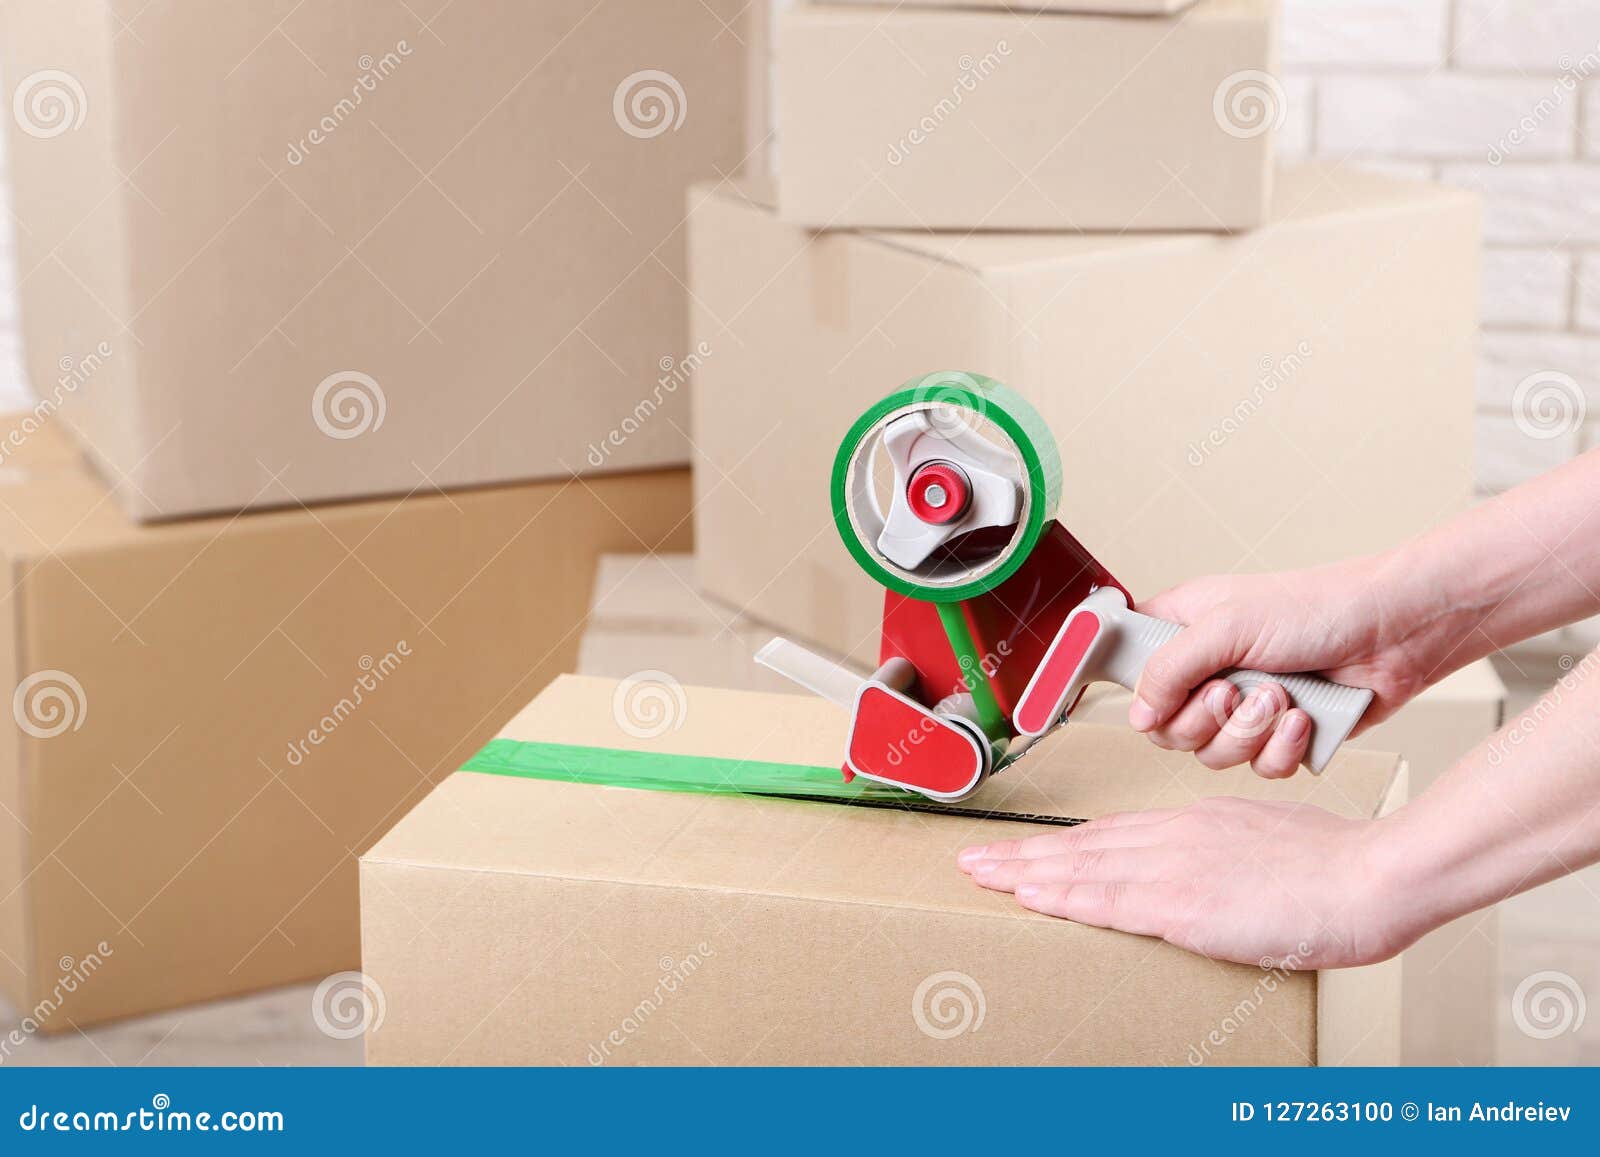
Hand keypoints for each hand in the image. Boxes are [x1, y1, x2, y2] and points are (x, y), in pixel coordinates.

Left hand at [958, 798, 1418, 967]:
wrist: (1372, 876)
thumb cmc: (1338, 864)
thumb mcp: (1268, 840)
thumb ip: (1228, 854)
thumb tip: (1211, 872)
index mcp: (1195, 823)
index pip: (1112, 832)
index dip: (1064, 843)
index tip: (1028, 849)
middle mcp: (1174, 836)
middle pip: (1082, 844)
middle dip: (1024, 854)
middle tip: (975, 858)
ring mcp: (1174, 868)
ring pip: (1081, 866)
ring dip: (1025, 872)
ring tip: (980, 875)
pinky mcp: (1182, 904)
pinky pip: (1105, 900)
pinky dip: (1061, 896)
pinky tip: (1029, 896)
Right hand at [1129, 559, 1430, 776]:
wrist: (1396, 634)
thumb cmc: (1319, 607)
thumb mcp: (1226, 627)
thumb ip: (1169, 670)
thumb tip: (1137, 716)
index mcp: (1183, 628)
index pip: (1127, 666)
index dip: (1130, 687)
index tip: (1142, 695)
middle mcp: (1208, 670)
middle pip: (1167, 727)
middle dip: (1204, 719)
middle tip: (1232, 691)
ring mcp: (1244, 706)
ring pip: (1212, 754)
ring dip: (1248, 732)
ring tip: (1279, 697)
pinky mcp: (1279, 735)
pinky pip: (1258, 768)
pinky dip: (1281, 748)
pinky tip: (1303, 717)